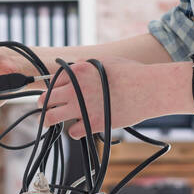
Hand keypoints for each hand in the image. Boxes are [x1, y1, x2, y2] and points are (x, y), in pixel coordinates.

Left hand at [39, 56, 162, 137]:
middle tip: (46, 107)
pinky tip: (80, 128)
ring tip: (51, 120)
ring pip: (51, 117)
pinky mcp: (92, 123)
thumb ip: (86, 66)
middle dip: (44, 103)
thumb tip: (74, 70)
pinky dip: (75, 131)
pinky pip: (72, 132)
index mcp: (78, 71)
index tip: (53, 92)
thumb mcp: (104, 62)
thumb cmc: (131, 73)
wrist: (149, 88)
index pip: (53, 80)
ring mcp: (82, 107)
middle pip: (46, 99)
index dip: (52, 87)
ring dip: (50, 119)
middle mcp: (76, 89)